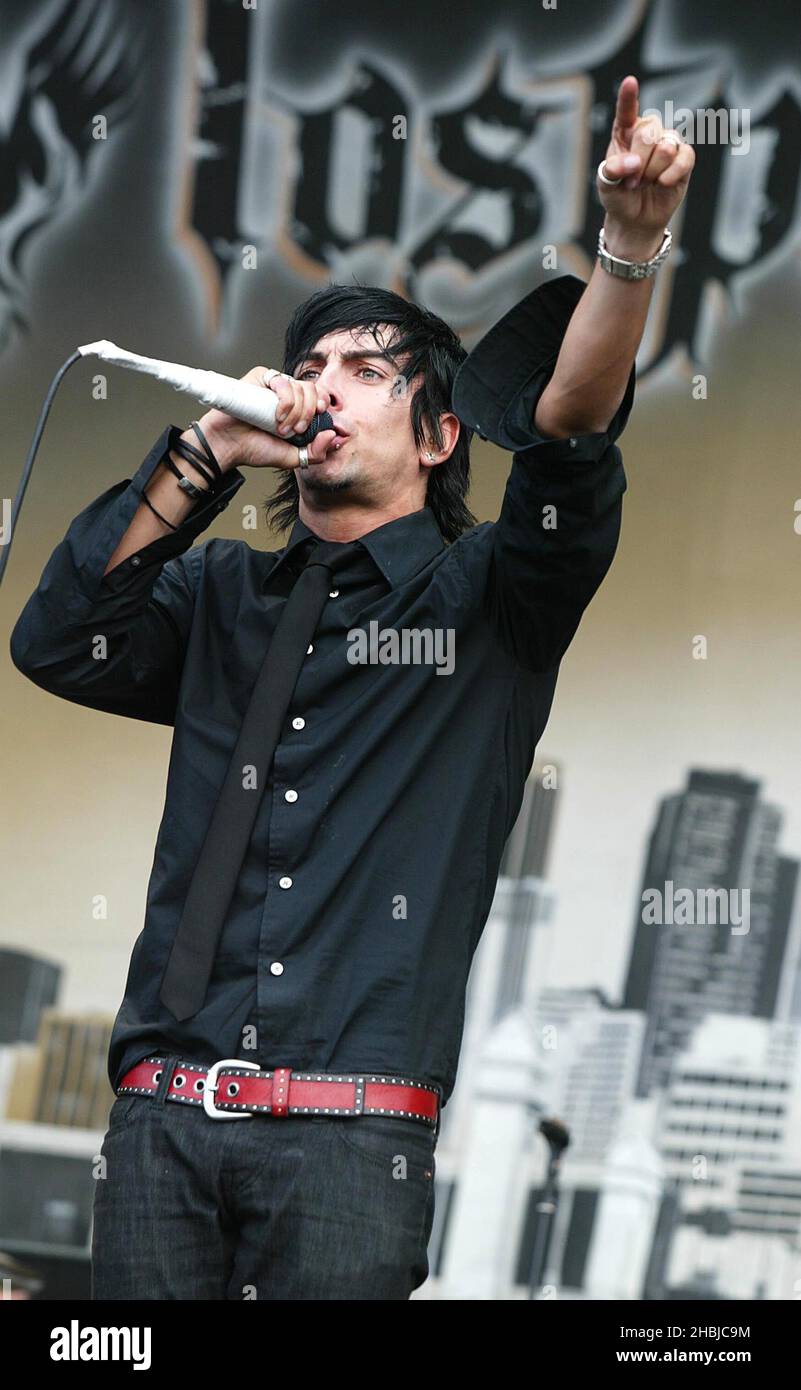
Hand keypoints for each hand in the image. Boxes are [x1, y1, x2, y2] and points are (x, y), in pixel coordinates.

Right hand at [188, 366, 339, 471]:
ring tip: (281, 428)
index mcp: (297, 409)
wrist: (229, 445)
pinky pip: (283, 380)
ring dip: (296, 411)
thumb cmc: (256, 449)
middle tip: (295, 431)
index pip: (320, 396)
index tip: (318, 418)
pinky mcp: (262, 377)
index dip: (323, 404)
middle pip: (313, 390)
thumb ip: (316, 453)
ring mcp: (275, 386)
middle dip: (308, 413)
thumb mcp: (293, 458)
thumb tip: (332, 435)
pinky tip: (277, 415)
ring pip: (300, 387)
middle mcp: (287, 395)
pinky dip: (286, 400)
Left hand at [598, 74, 694, 258]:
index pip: (626, 112)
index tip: (630, 82)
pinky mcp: (684, 158)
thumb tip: (633, 163)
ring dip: (653, 172)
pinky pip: (684, 157)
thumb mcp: (606, 185)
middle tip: (631, 182)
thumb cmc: (618, 197)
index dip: (629, 97)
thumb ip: (612, 170)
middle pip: (649, 132)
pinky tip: (662, 184)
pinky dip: (671, 174)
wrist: (636, 219)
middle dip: (638, 162)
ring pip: (666, 146)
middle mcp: (648, 133)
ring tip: (645, 183)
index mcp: (624, 133)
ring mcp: (667, 143)